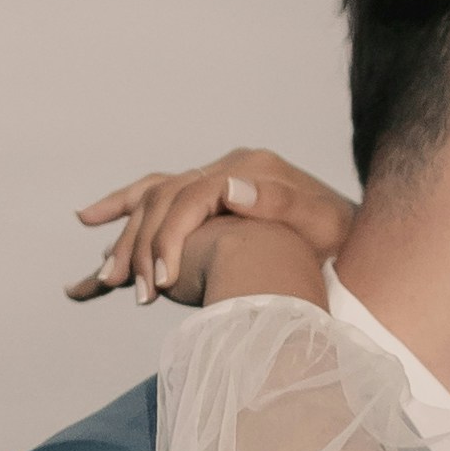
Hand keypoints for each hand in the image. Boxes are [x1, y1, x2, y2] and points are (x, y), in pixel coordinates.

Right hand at [69, 147, 358, 304]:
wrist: (355, 237)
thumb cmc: (344, 239)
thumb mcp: (321, 223)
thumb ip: (279, 203)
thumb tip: (230, 187)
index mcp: (251, 169)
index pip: (192, 195)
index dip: (171, 236)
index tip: (160, 281)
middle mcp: (228, 169)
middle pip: (163, 196)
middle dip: (134, 241)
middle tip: (112, 282)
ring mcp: (218, 183)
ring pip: (152, 198)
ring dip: (121, 233)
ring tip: (96, 276)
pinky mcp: (213, 201)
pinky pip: (158, 202)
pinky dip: (125, 217)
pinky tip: (93, 231)